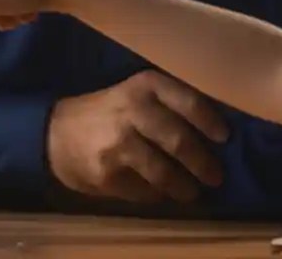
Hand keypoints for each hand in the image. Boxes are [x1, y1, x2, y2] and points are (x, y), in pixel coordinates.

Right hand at [47, 71, 228, 204]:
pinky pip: (144, 191)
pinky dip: (157, 196)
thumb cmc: (109, 111)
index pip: (189, 102)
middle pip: (180, 141)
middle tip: (215, 176)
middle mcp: (132, 110)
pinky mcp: (108, 173)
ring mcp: (118, 143)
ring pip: (164, 173)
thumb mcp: (136, 93)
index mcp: (144, 86)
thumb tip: (215, 132)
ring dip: (184, 187)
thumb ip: (169, 104)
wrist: (56, 133)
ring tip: (192, 192)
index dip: (211, 123)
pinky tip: (160, 193)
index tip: (225, 139)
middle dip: (203, 164)